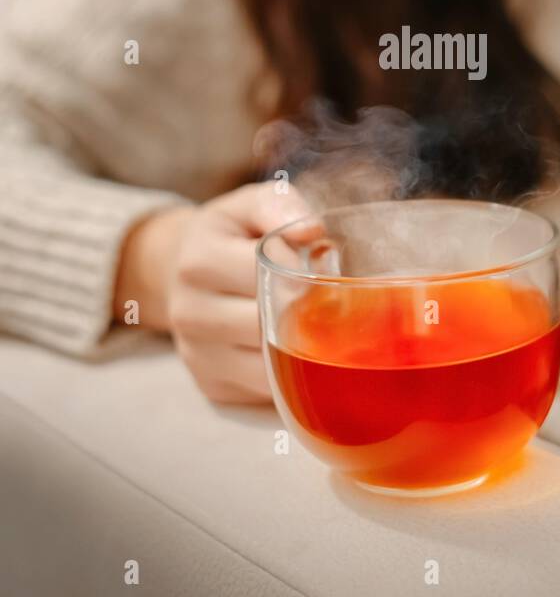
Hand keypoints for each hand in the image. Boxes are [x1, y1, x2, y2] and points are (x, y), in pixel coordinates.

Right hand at [114, 182, 322, 405]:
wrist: (181, 271)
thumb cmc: (232, 234)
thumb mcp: (250, 204)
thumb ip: (281, 205)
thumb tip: (312, 231)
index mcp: (200, 260)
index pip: (265, 274)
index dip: (305, 274)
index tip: (327, 271)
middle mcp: (189, 311)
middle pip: (268, 325)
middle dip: (311, 316)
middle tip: (341, 306)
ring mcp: (197, 354)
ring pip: (270, 367)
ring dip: (305, 351)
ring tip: (328, 330)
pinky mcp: (211, 385)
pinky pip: (265, 391)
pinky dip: (291, 377)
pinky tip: (302, 353)